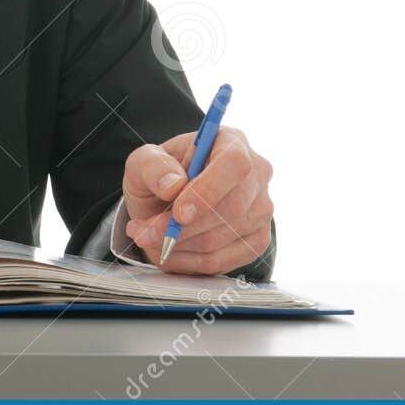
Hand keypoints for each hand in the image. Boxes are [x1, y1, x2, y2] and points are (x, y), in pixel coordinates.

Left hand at [120, 126, 273, 274]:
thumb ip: (152, 166)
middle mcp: (256, 173)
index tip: (178, 213)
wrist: (166, 201)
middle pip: (231, 208)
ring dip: (179, 245)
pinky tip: (168, 252)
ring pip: (224, 237)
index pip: (234, 164)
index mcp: (231, 141)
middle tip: (143, 233)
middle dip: (182, 228)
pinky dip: (190, 262)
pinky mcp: (257, 240)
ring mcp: (262, 208)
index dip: (208, 191)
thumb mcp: (143, 162)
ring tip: (148, 238)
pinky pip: (225, 260)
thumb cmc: (160, 175)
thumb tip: (173, 185)